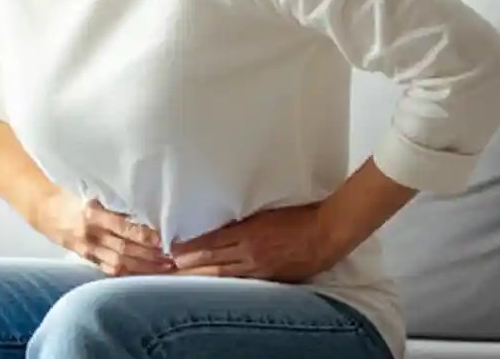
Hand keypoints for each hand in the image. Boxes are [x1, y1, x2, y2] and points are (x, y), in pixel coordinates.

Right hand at [31, 190, 176, 276]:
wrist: (44, 209)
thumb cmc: (72, 195)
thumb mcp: (91, 191)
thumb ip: (113, 201)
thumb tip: (145, 207)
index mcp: (92, 213)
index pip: (122, 227)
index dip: (143, 235)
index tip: (163, 239)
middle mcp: (90, 233)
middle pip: (124, 248)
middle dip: (149, 255)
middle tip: (172, 258)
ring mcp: (87, 248)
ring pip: (119, 262)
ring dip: (143, 267)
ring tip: (164, 268)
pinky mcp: (84, 257)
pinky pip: (107, 268)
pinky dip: (127, 272)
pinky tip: (143, 274)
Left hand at [167, 203, 341, 282]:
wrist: (327, 233)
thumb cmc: (298, 216)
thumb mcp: (265, 212)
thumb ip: (243, 222)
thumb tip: (222, 228)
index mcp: (248, 235)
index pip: (211, 244)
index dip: (191, 249)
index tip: (174, 250)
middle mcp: (251, 255)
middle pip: (213, 264)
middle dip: (191, 266)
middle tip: (172, 268)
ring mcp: (261, 270)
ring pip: (225, 276)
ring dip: (204, 277)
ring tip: (186, 278)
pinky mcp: (272, 280)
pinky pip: (244, 283)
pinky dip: (227, 284)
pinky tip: (216, 286)